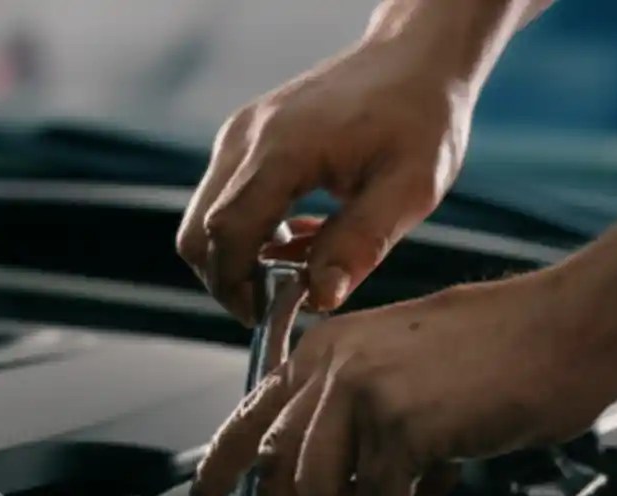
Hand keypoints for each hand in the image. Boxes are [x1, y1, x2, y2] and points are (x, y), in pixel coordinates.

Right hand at [176, 0, 516, 324]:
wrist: (414, 59)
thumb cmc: (419, 118)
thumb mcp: (409, 188)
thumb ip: (360, 243)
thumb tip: (320, 299)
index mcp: (282, 150)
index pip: (226, 233)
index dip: (237, 287)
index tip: (269, 316)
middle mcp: (246, 138)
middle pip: (197, 232)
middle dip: (228, 280)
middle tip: (278, 304)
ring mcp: (240, 134)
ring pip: (205, 218)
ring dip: (238, 258)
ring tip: (295, 270)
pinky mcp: (245, 138)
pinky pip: (223, 199)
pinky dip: (247, 233)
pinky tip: (295, 241)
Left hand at [191, 273, 608, 495]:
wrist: (563, 328)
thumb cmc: (495, 350)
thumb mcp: (396, 364)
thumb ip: (346, 409)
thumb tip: (316, 475)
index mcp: (325, 348)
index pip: (251, 414)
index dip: (222, 463)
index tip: (208, 494)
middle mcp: (332, 366)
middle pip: (277, 470)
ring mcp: (363, 393)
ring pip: (319, 494)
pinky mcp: (402, 426)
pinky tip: (436, 481)